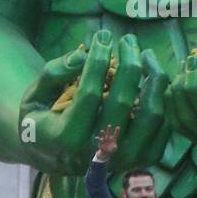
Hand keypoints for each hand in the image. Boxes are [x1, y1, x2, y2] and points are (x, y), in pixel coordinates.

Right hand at [19, 30, 170, 174]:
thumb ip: (52, 74)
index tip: (103, 37)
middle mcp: (97, 154)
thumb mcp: (33, 97)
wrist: (54, 157)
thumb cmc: (41, 121)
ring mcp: (123, 160)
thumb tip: (82, 54)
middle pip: (123, 101)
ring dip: (153, 79)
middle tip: (128, 40)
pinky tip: (153, 78)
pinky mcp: (141, 160)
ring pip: (150, 115)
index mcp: (66, 139)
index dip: (98, 61)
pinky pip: (163, 128)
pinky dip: (163, 101)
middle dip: (128, 63)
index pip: (89, 94)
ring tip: (146, 55)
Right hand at [95, 125, 118, 161]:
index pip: (115, 134)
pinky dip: (97, 138)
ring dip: (102, 133)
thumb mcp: (114, 149)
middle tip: (109, 125)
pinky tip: (96, 138)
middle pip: (109, 132)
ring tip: (102, 131)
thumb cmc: (111, 150)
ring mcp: (104, 139)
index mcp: (113, 139)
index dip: (117, 131)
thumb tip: (114, 146)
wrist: (106, 152)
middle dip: (109, 129)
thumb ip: (114, 147)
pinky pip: (99, 139)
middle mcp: (108, 138)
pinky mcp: (100, 142)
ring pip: (103, 135)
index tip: (118, 127)